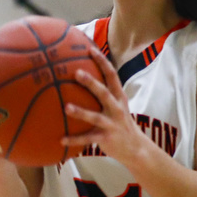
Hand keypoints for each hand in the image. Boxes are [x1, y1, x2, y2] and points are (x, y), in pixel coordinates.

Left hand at [62, 49, 145, 164]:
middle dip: (91, 83)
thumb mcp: (117, 105)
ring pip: (95, 116)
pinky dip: (75, 139)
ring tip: (66, 107)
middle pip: (104, 93)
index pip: (111, 75)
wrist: (135, 148)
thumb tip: (83, 74)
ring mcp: (112, 124)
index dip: (102, 62)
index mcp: (118, 97)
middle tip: (76, 73)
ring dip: (81, 112)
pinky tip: (61, 139)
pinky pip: (88, 139)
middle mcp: (117, 108)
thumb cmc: (120, 122)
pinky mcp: (106, 138)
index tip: (90, 49)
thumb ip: (104, 92)